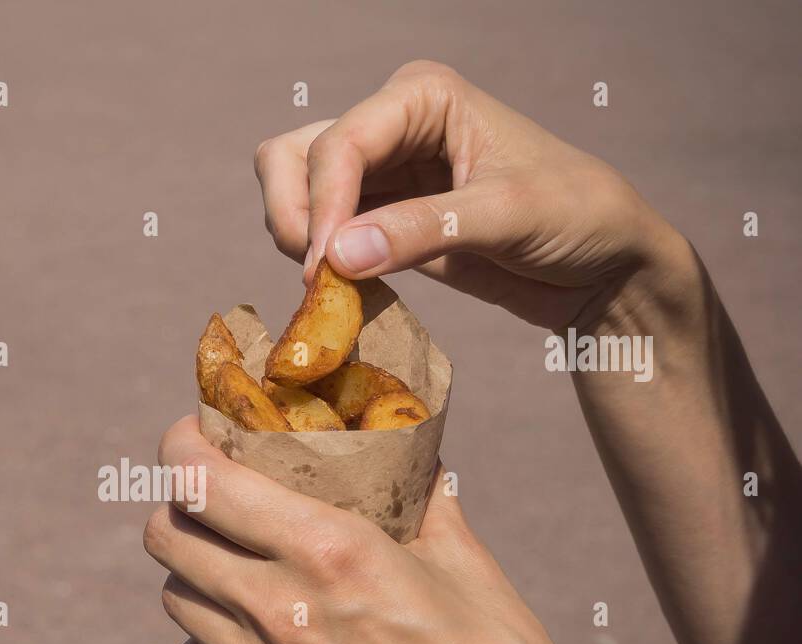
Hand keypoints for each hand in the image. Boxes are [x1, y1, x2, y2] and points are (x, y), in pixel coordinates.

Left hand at [143, 416, 605, 643]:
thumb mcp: (462, 559)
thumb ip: (419, 500)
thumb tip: (411, 458)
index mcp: (330, 552)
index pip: (203, 483)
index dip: (182, 448)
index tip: (194, 436)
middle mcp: (280, 609)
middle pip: (166, 537)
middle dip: (178, 507)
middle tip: (209, 501)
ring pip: (174, 598)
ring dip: (194, 573)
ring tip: (233, 566)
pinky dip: (207, 637)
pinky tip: (246, 631)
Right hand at [254, 60, 684, 329]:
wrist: (601, 265)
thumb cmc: (576, 216)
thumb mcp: (507, 217)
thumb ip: (421, 231)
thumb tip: (336, 257)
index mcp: (423, 98)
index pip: (340, 144)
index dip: (323, 205)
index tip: (325, 269)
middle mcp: (391, 126)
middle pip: (293, 157)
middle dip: (294, 216)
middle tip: (318, 277)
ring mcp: (380, 174)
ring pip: (294, 193)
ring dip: (299, 240)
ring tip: (332, 289)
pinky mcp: (379, 220)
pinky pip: (321, 236)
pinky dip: (320, 265)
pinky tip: (346, 294)